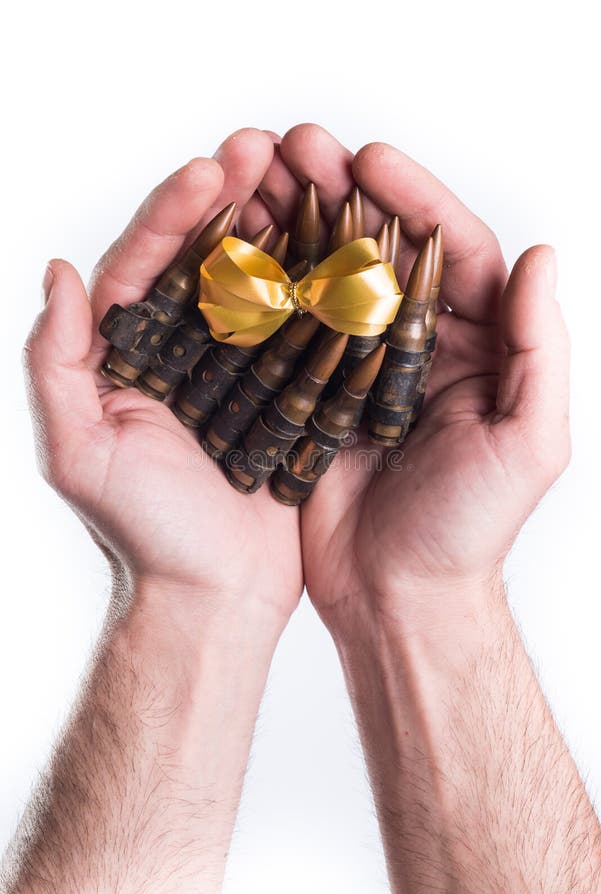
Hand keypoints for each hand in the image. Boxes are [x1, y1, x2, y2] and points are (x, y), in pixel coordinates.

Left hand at [23, 128, 302, 622]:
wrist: (212, 595)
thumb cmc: (142, 532)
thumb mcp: (78, 449)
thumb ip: (56, 361)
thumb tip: (59, 270)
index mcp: (125, 353)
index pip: (145, 261)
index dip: (175, 209)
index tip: (213, 169)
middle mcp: (179, 351)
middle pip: (204, 256)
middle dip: (232, 197)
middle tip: (268, 146)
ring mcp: (234, 369)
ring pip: (256, 281)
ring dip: (279, 227)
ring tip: (307, 177)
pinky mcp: (282, 393)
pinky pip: (299, 328)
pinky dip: (316, 286)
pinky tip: (340, 247)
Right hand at [256, 125, 569, 624]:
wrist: (400, 598)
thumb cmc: (469, 532)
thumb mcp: (528, 444)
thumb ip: (538, 350)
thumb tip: (541, 258)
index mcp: (475, 349)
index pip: (449, 253)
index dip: (414, 199)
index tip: (369, 159)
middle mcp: (416, 349)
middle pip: (382, 252)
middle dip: (343, 194)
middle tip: (298, 146)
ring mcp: (359, 370)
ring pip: (331, 280)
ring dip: (299, 226)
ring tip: (258, 176)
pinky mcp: (311, 397)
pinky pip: (290, 332)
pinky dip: (267, 288)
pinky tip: (237, 249)